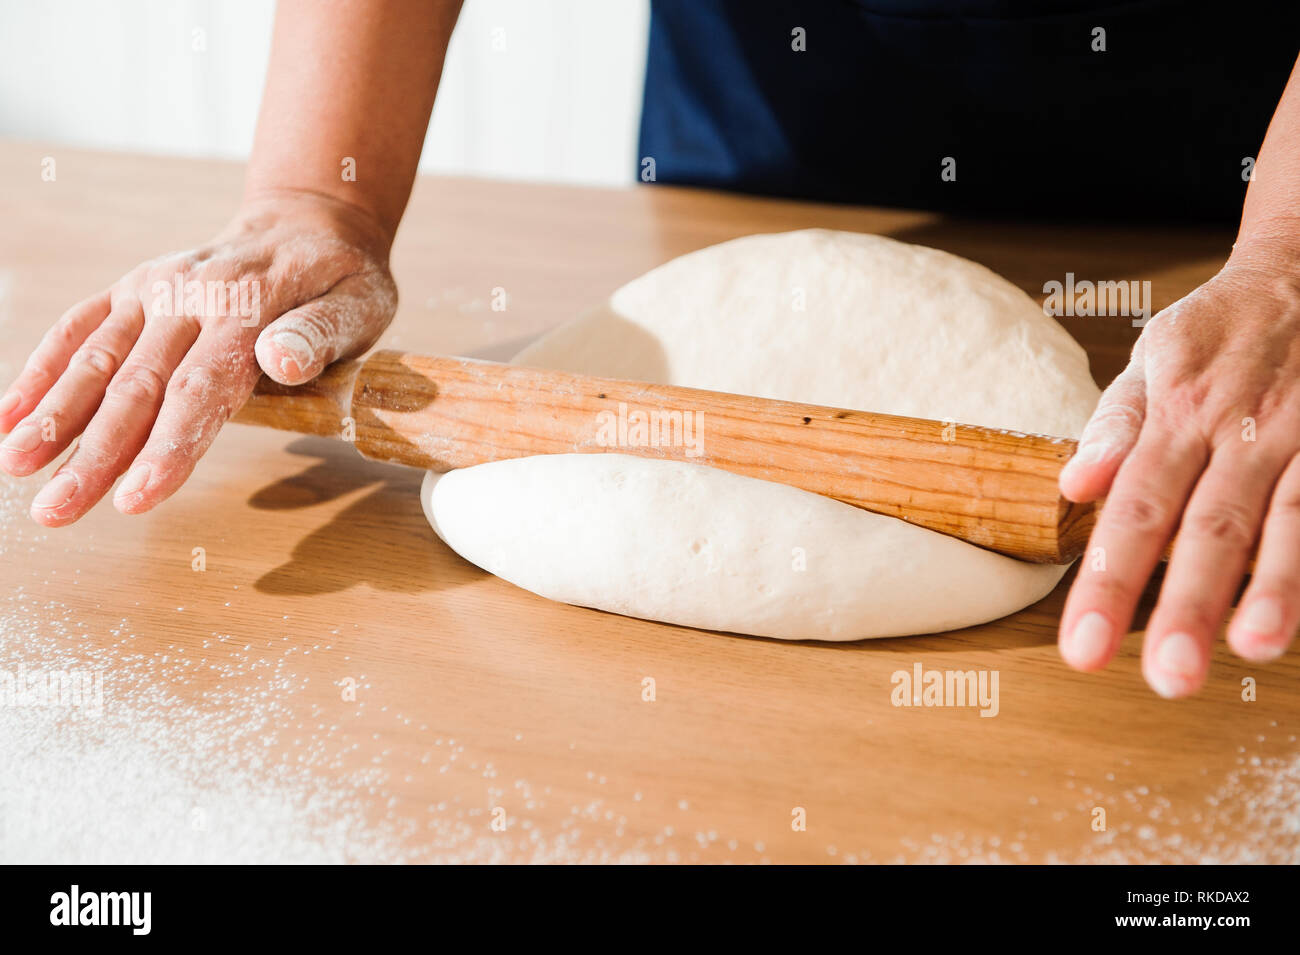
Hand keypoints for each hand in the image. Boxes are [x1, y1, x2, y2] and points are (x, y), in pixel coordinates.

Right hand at [0, 190, 396, 525]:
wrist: (306, 223)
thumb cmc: (341, 281)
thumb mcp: (359, 304)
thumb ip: (320, 335)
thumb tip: (281, 360)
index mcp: (248, 307)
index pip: (202, 387)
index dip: (168, 447)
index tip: (136, 498)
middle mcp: (189, 295)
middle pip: (137, 385)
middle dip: (93, 453)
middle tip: (56, 512)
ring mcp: (154, 289)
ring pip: (96, 359)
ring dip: (53, 417)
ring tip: (15, 469)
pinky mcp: (132, 289)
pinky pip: (79, 327)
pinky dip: (41, 370)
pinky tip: (9, 417)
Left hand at [1057, 234, 1299, 696]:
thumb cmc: (1223, 330)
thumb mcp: (1156, 356)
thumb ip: (1116, 423)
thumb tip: (1072, 484)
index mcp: (1181, 413)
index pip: (1135, 508)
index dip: (1107, 580)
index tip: (1080, 649)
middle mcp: (1246, 428)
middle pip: (1211, 526)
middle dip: (1187, 605)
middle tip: (1167, 678)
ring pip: (1292, 517)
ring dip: (1274, 586)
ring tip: (1252, 648)